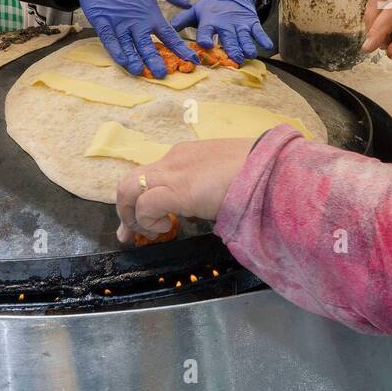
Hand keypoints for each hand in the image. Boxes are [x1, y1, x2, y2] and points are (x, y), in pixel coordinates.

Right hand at [58, 0, 197, 76]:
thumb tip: (189, 4)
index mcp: (150, 13)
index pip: (169, 35)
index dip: (180, 48)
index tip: (192, 60)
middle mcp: (136, 21)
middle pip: (148, 45)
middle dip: (156, 60)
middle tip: (163, 74)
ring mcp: (118, 22)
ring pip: (128, 46)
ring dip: (135, 59)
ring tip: (141, 72)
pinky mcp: (102, 21)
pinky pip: (109, 40)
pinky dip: (116, 51)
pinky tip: (121, 61)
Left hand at [115, 138, 255, 240]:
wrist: (266, 167)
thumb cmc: (253, 173)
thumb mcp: (222, 179)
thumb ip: (206, 189)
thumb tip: (201, 206)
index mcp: (183, 155)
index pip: (150, 175)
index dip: (141, 198)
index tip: (143, 221)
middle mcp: (172, 160)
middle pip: (129, 180)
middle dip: (125, 209)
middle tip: (130, 235)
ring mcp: (172, 172)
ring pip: (127, 189)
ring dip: (132, 215)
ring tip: (151, 232)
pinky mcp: (176, 189)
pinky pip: (145, 205)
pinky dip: (149, 220)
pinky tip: (167, 228)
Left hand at [170, 0, 271, 62]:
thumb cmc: (211, 6)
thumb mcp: (196, 11)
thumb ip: (182, 20)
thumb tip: (167, 29)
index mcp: (210, 20)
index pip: (206, 30)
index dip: (205, 37)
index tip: (205, 45)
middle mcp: (225, 23)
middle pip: (229, 37)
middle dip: (232, 48)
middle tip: (234, 59)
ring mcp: (240, 23)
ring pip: (244, 37)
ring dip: (247, 46)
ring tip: (249, 55)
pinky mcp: (252, 23)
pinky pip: (258, 31)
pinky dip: (263, 38)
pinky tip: (267, 46)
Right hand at [363, 0, 391, 63]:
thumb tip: (390, 52)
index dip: (379, 28)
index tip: (369, 47)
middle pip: (379, 1)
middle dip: (373, 26)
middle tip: (380, 47)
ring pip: (373, 4)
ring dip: (373, 26)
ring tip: (387, 43)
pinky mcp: (391, 1)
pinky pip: (374, 11)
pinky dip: (375, 26)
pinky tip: (388, 38)